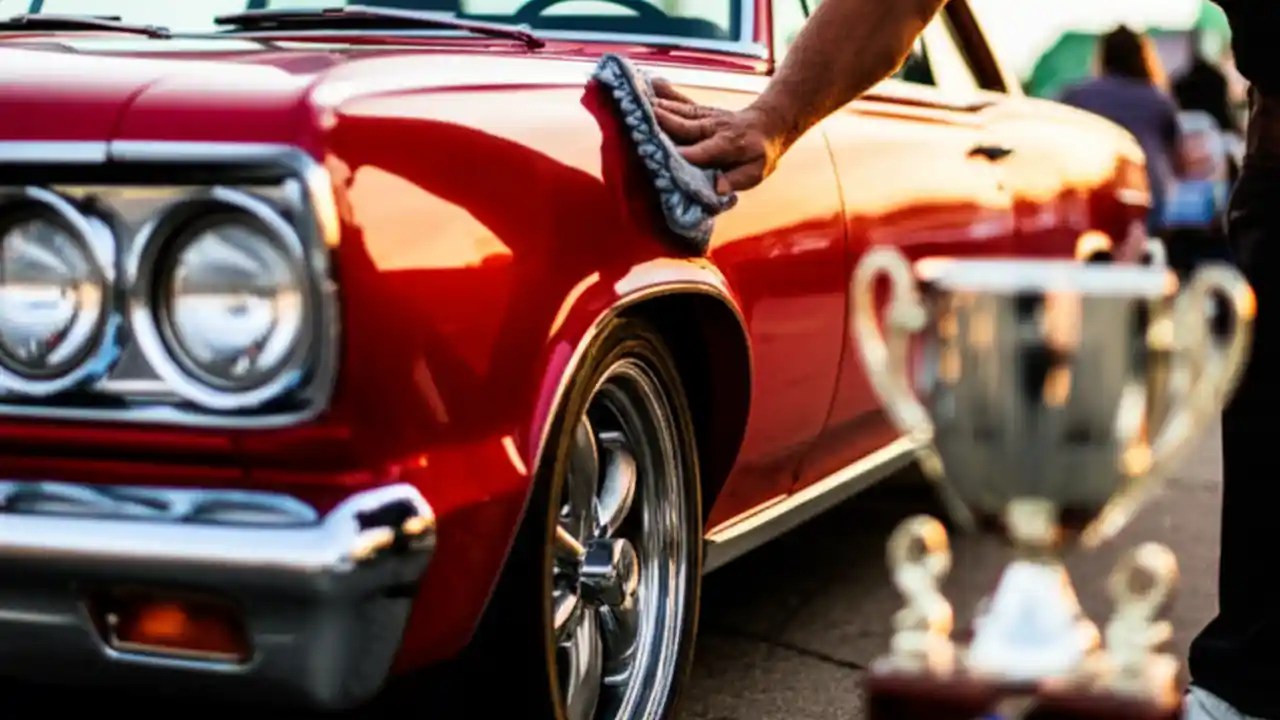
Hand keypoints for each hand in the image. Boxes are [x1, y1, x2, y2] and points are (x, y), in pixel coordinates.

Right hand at [650, 77, 786, 192]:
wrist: (768, 124)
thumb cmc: (759, 154)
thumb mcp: (756, 172)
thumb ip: (737, 180)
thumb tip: (718, 188)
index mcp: (726, 145)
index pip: (701, 151)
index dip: (683, 153)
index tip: (662, 154)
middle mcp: (712, 127)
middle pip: (684, 125)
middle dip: (663, 123)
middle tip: (639, 118)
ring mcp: (705, 116)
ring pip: (680, 110)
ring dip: (658, 106)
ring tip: (636, 100)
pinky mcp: (700, 110)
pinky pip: (681, 100)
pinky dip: (665, 92)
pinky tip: (650, 82)